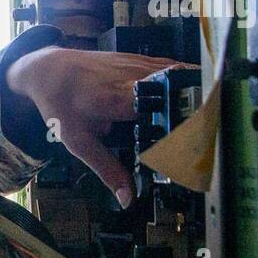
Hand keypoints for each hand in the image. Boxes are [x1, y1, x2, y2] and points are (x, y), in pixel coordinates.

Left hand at [5, 47, 191, 207]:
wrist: (49, 69)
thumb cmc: (61, 104)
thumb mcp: (78, 142)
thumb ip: (107, 169)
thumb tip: (128, 198)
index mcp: (119, 99)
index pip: (164, 107)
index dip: (184, 124)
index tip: (198, 144)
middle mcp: (134, 77)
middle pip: (181, 92)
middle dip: (198, 113)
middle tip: (208, 137)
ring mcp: (140, 63)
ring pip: (182, 77)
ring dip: (194, 97)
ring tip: (205, 122)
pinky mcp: (143, 59)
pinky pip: (173, 69)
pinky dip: (184, 84)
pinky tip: (189, 99)